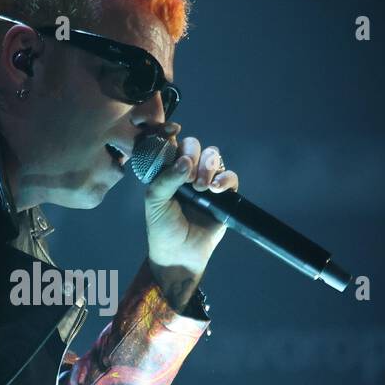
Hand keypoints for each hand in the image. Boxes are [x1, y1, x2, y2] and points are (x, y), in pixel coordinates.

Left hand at [143, 134, 239, 311]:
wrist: (179, 253)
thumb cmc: (162, 227)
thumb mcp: (155, 201)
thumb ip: (166, 178)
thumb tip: (185, 161)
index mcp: (167, 170)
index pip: (171, 143)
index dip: (172, 133)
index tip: (173, 131)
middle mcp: (186, 172)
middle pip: (195, 146)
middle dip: (194, 155)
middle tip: (188, 178)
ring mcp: (206, 182)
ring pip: (213, 157)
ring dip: (208, 167)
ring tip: (201, 188)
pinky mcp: (224, 195)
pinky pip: (229, 176)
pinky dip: (225, 178)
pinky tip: (216, 189)